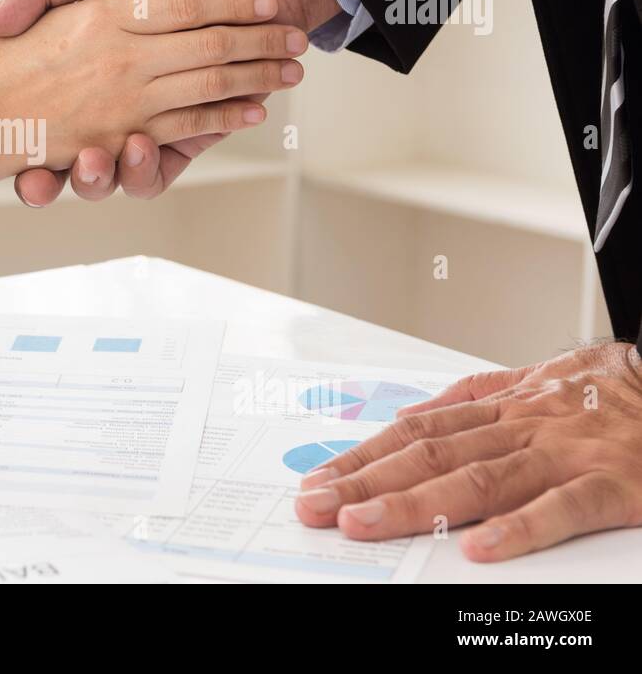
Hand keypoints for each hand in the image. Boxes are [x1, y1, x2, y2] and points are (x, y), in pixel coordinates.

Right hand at [0, 0, 338, 206]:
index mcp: (80, 52)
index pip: (32, 106)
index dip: (5, 137)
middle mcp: (108, 90)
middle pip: (70, 151)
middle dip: (56, 174)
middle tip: (46, 174)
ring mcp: (145, 115)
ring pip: (117, 169)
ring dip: (116, 169)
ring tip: (123, 148)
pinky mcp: (183, 135)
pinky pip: (159, 171)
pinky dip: (150, 169)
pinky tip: (149, 148)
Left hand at [294, 341, 641, 561]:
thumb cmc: (616, 390)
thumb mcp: (540, 380)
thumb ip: (475, 396)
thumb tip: (410, 413)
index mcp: (503, 407)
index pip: (414, 433)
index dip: (361, 458)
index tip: (317, 482)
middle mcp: (523, 426)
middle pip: (428, 455)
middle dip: (365, 483)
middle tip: (316, 507)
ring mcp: (566, 453)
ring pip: (478, 478)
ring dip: (415, 503)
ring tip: (366, 523)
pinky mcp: (614, 482)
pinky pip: (561, 507)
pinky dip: (519, 528)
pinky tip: (478, 548)